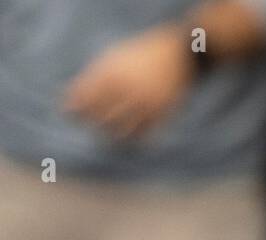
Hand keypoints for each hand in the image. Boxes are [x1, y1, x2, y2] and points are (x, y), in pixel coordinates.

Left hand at [63, 25, 195, 140]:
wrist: (177, 56)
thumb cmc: (138, 56)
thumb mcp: (112, 58)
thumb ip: (92, 77)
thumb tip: (70, 101)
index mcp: (111, 74)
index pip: (83, 100)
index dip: (73, 110)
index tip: (69, 115)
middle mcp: (127, 90)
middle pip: (100, 118)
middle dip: (92, 124)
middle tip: (90, 125)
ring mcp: (145, 103)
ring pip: (121, 131)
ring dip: (111, 136)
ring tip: (108, 134)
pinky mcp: (162, 114)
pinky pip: (144, 135)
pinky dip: (134, 139)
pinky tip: (130, 136)